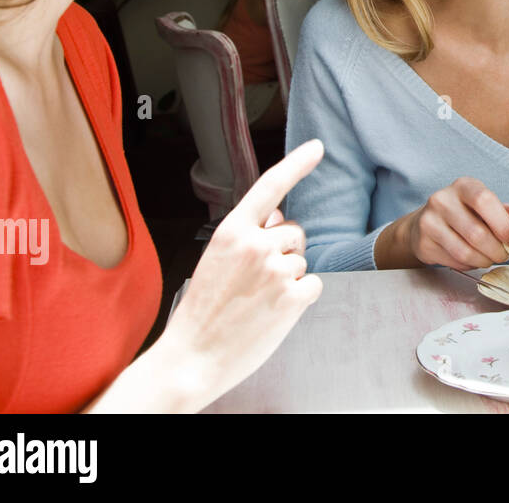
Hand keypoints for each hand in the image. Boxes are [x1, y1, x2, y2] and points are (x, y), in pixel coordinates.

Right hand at [161, 139, 325, 403]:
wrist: (191, 360)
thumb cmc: (202, 313)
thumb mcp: (216, 261)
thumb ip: (247, 236)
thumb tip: (280, 217)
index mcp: (232, 232)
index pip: (270, 186)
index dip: (296, 164)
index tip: (317, 147)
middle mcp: (256, 244)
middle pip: (295, 233)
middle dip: (284, 251)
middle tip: (255, 282)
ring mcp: (276, 270)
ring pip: (302, 261)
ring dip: (288, 278)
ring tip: (257, 301)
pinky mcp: (294, 297)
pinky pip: (313, 284)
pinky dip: (300, 298)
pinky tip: (272, 313)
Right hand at [405, 177, 508, 269]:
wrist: (424, 223)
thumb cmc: (462, 213)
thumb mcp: (483, 205)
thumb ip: (502, 211)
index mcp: (463, 186)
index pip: (484, 200)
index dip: (503, 224)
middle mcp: (442, 200)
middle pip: (477, 233)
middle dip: (497, 250)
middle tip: (504, 255)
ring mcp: (429, 222)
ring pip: (466, 252)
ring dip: (484, 260)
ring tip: (489, 258)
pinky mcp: (423, 244)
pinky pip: (455, 262)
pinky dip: (470, 265)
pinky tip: (472, 258)